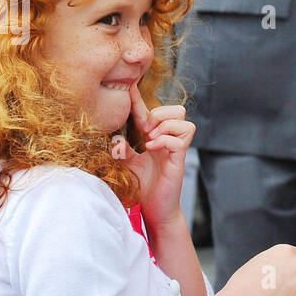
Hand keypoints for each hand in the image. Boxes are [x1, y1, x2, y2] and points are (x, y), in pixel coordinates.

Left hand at [112, 82, 194, 227]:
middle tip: (144, 131)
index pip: (149, 111)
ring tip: (149, 140)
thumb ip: (122, 148)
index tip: (127, 85)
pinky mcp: (179, 158)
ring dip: (163, 125)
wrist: (154, 210)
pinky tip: (151, 149)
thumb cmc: (142, 187)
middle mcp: (168, 140)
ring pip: (182, 119)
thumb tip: (114, 137)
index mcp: (155, 137)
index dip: (138, 98)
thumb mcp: (126, 163)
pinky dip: (164, 139)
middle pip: (176, 109)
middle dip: (158, 114)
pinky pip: (180, 137)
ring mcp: (176, 148)